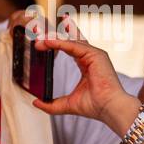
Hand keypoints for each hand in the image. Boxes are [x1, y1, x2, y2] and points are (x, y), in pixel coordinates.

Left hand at [15, 11, 138, 132]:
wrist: (108, 108)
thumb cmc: (94, 106)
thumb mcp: (66, 104)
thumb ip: (50, 104)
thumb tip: (35, 102)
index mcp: (86, 65)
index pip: (71, 47)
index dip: (57, 42)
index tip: (42, 41)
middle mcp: (91, 57)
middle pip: (72, 40)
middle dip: (55, 35)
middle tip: (39, 35)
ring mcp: (95, 54)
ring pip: (72, 41)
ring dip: (54, 39)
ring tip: (39, 41)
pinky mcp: (96, 55)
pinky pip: (74, 46)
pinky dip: (60, 43)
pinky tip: (48, 43)